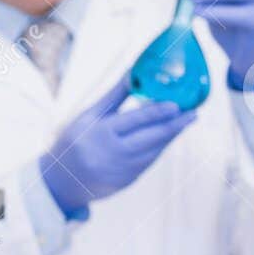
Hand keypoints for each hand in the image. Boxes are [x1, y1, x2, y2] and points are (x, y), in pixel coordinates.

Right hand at [39, 76, 195, 218]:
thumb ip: (113, 97)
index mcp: (100, 133)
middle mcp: (113, 153)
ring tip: (185, 121)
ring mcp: (122, 170)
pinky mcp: (128, 181)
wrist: (60, 182)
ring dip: (171, 136)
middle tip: (193, 114)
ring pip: (155, 151)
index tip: (176, 104)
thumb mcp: (87, 117)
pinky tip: (168, 137)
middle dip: (175, 125)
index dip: (158, 112)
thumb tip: (133, 73)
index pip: (135, 120)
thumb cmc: (73, 142)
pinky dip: (161, 148)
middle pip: (152, 137)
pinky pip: (150, 162)